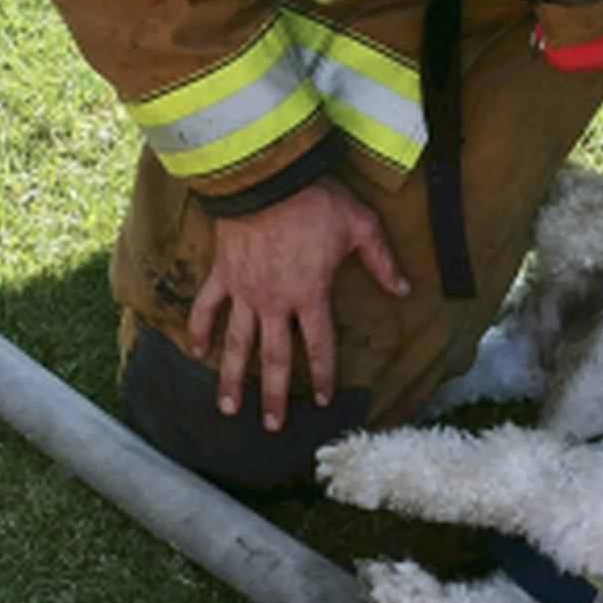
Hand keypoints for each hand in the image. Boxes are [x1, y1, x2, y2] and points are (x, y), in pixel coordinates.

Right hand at [187, 176, 408, 430]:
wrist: (266, 175)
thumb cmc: (315, 199)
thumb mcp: (361, 226)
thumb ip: (382, 262)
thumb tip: (405, 291)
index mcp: (310, 295)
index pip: (318, 346)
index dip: (322, 375)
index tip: (322, 401)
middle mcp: (275, 302)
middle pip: (274, 359)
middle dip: (274, 396)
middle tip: (271, 427)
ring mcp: (244, 291)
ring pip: (237, 344)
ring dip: (232, 378)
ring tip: (229, 408)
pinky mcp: (222, 273)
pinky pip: (206, 307)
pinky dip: (199, 329)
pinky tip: (196, 352)